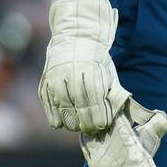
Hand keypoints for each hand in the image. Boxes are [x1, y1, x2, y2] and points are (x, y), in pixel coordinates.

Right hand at [38, 0, 130, 134]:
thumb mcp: (109, 74)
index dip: (99, 120)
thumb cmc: (97, 61)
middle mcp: (73, 78)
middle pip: (79, 112)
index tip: (102, 125)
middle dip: (87, 124)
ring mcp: (57, 81)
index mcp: (92, 76)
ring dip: (71, 123)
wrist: (76, 38)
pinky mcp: (45, 83)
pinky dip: (55, 118)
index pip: (96, 106)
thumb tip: (120, 117)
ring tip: (78, 125)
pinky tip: (62, 122)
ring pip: (63, 112)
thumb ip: (113, 95)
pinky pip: (48, 106)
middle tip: (91, 128)